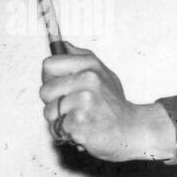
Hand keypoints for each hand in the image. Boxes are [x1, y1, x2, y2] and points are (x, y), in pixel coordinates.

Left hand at [40, 43, 175, 161]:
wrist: (131, 128)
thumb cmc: (114, 103)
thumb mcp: (103, 72)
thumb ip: (80, 57)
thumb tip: (62, 45)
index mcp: (90, 66)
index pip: (48, 65)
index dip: (51, 77)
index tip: (61, 85)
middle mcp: (88, 81)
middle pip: (45, 90)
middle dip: (53, 101)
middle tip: (73, 105)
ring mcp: (84, 103)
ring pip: (49, 111)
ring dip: (60, 118)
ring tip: (79, 116)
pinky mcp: (80, 123)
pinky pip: (58, 127)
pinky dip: (67, 131)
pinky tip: (83, 127)